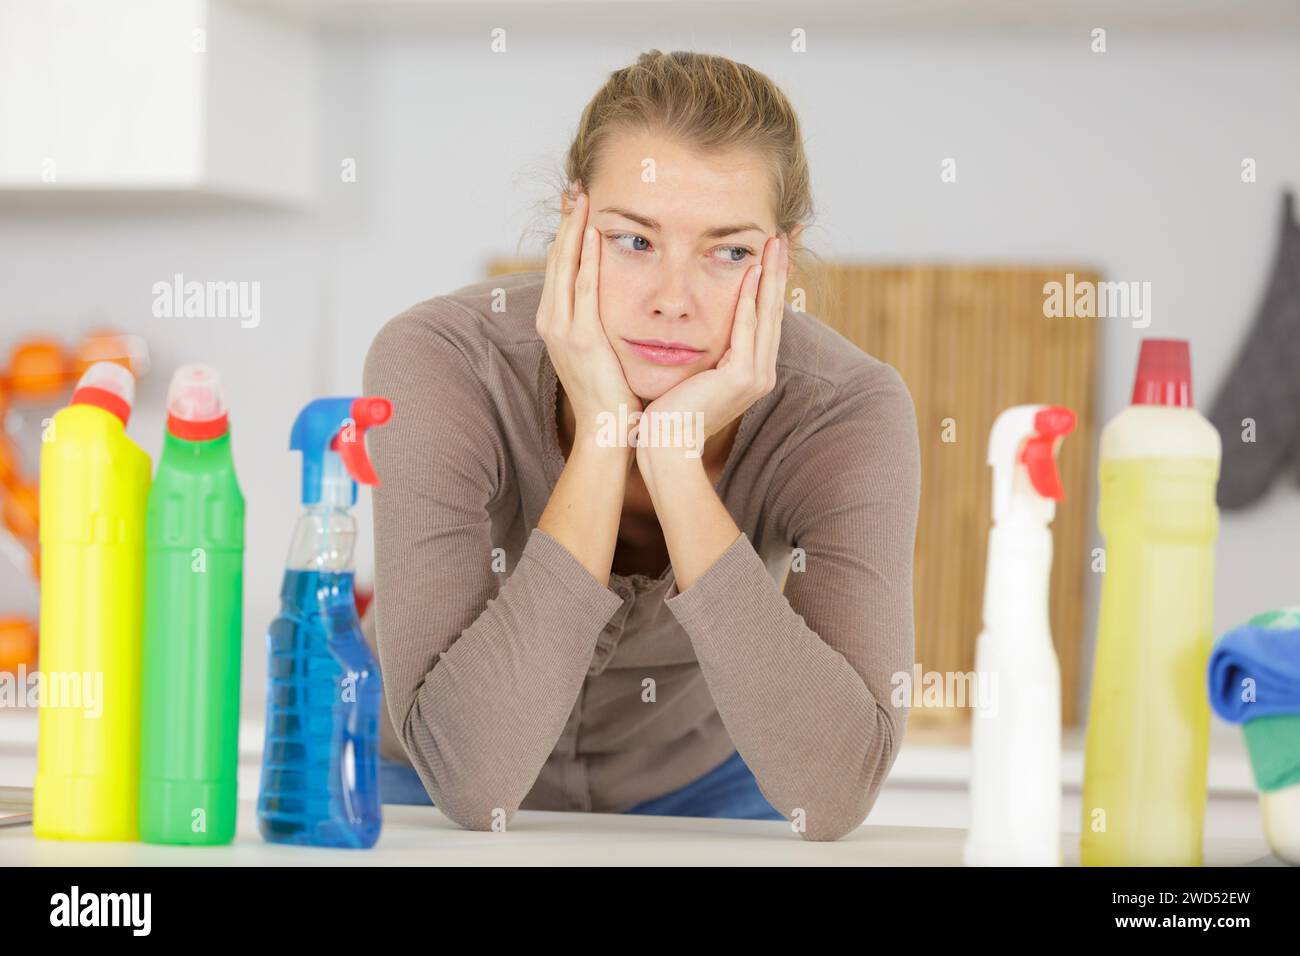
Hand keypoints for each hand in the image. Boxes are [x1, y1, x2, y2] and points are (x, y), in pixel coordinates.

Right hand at [536, 189, 641, 450]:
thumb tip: (609, 304)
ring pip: (566, 267)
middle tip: (575, 188)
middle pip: (557, 259)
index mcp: (554, 322)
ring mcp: (562, 328)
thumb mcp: (597, 351)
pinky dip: (588, 258)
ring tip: (581, 198)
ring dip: (574, 229)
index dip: (566, 234)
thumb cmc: (609, 393)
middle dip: (565, 222)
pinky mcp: (581, 336)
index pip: (559, 267)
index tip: (576, 205)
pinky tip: (594, 233)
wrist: (605, 429)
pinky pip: (584, 288)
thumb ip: (597, 323)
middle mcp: (551, 321)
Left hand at [636, 233, 789, 478]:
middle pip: (774, 311)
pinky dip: (750, 301)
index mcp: (751, 371)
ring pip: (767, 315)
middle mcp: (761, 373)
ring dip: (770, 276)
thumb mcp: (694, 377)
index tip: (771, 253)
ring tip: (774, 245)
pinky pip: (747, 330)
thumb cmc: (671, 414)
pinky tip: (751, 274)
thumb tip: (699, 330)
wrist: (667, 446)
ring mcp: (755, 377)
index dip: (770, 284)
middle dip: (778, 271)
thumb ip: (706, 354)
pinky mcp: (741, 378)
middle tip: (782, 236)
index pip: (765, 319)